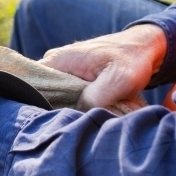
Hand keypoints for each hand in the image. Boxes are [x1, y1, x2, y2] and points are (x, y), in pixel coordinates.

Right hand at [41, 24, 166, 112]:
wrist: (144, 48)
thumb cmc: (131, 60)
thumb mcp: (118, 80)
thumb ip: (95, 97)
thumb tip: (78, 113)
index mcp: (58, 60)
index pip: (30, 85)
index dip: (36, 105)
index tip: (50, 122)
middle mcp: (55, 62)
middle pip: (40, 93)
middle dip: (51, 111)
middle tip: (66, 127)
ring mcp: (63, 68)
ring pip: (53, 95)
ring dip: (64, 109)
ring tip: (75, 122)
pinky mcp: (72, 76)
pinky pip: (64, 94)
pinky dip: (72, 105)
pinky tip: (81, 116)